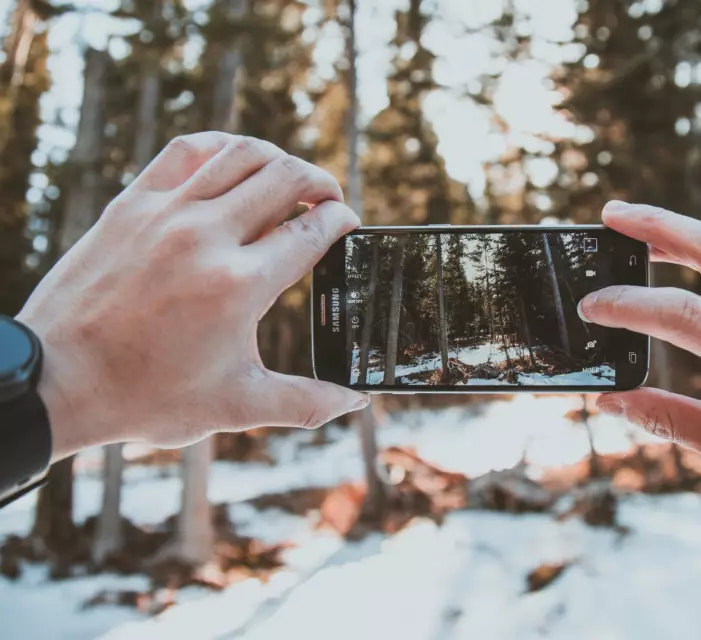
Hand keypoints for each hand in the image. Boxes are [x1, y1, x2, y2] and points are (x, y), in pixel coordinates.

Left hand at [17, 132, 367, 456]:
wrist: (59, 380)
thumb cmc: (147, 396)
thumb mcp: (236, 406)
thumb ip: (304, 402)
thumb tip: (354, 401)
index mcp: (240, 286)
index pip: (311, 231)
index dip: (341, 221)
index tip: (348, 224)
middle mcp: (207, 238)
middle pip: (286, 179)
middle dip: (321, 184)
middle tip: (328, 199)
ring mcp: (166, 213)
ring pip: (242, 154)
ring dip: (279, 160)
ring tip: (290, 180)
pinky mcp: (133, 203)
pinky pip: (188, 150)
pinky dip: (223, 146)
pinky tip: (235, 161)